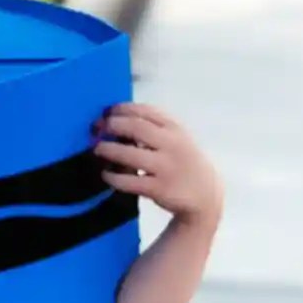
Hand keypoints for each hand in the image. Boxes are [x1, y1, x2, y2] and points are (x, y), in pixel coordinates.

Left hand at [93, 103, 223, 228]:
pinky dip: (113, 177)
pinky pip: (129, 181)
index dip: (122, 108)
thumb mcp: (177, 138)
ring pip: (130, 155)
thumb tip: (115, 119)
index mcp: (175, 129)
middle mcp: (172, 145)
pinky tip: (106, 174)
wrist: (205, 194)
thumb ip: (154, 128)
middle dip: (113, 125)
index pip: (146, 111)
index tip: (107, 111)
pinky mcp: (159, 189)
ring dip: (109, 149)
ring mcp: (166, 167)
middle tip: (97, 128)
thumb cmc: (183, 161)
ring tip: (97, 149)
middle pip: (137, 128)